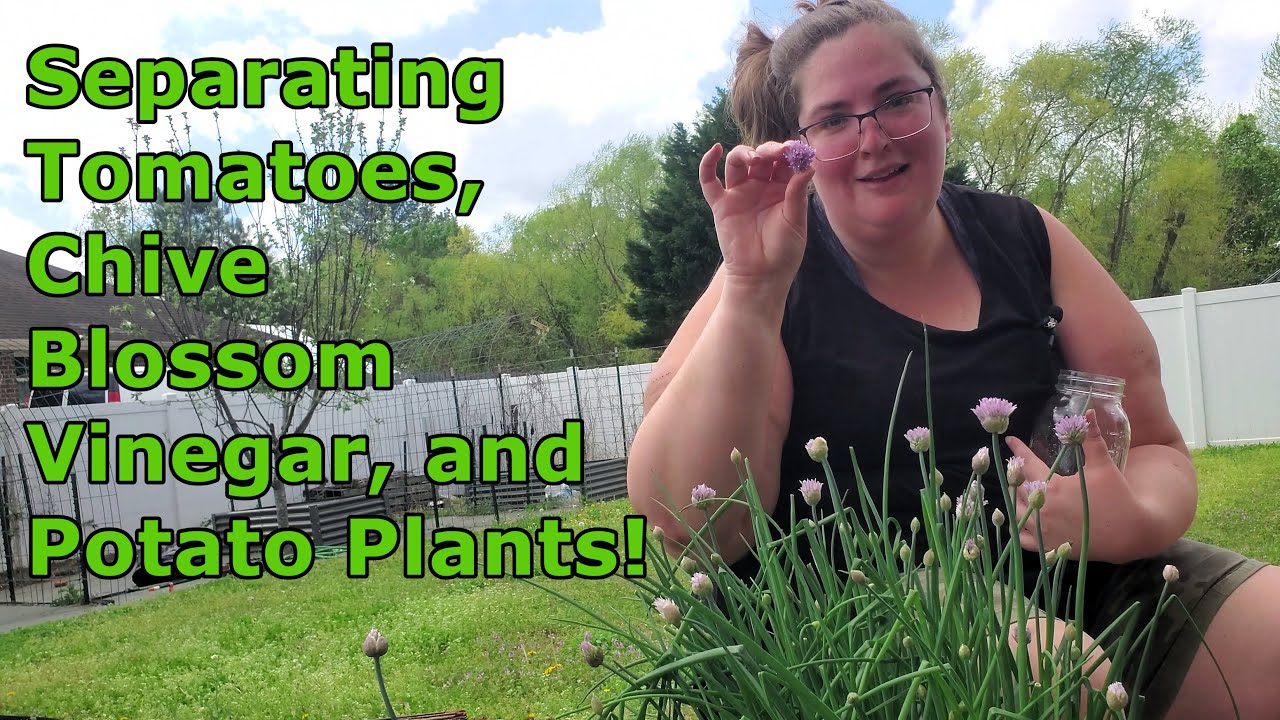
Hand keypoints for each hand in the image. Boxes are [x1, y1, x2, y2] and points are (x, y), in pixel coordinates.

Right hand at [698, 141, 815, 307]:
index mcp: (782, 189)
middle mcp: (760, 187)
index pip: (783, 162)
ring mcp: (739, 194)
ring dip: (745, 153)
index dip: (788, 152)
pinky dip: (708, 164)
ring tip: (756, 159)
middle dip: (769, 150)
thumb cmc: (783, 252)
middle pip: (761, 157)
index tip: (794, 149)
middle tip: (776, 154)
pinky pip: (709, 181)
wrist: (761, 277)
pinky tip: (715, 149)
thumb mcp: (795, 220)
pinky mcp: (721, 205)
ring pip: (737, 162)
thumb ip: (797, 193)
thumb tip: (809, 165)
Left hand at [1004, 410, 1140, 562]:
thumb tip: (1087, 413)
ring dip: (1013, 498)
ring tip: (1015, 487)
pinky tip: (1016, 519)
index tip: (1010, 440)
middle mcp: (1043, 509)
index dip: (1019, 449)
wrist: (1131, 533)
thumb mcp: (1103, 466)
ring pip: (1016, 511)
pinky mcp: (1048, 546)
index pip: (1027, 464)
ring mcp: (1043, 530)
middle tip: (1014, 464)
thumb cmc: (1118, 497)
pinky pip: (1022, 539)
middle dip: (1015, 474)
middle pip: (1018, 487)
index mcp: (1053, 488)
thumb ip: (1091, 439)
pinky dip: (1016, 528)